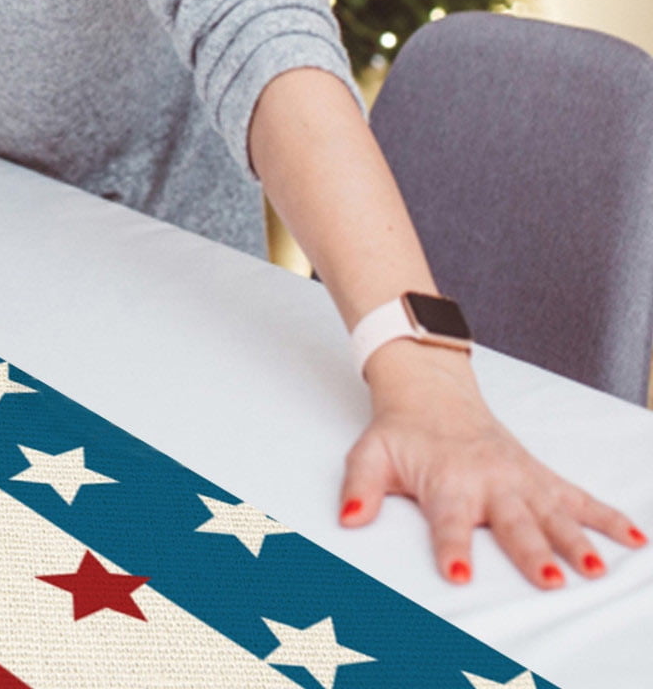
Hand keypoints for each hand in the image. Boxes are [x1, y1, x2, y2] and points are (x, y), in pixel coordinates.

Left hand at [340, 341, 646, 586]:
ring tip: (596, 569)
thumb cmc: (402, 433)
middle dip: (531, 551)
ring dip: (576, 540)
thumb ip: (359, 488)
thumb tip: (347, 519)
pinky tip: (636, 540)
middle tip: (550, 578)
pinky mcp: (540, 475)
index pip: (448, 521)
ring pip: (553, 513)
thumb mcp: (370, 454)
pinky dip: (608, 517)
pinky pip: (579, 496)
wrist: (430, 392)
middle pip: (513, 523)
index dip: (452, 548)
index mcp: (447, 481)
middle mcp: (489, 481)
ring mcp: (520, 479)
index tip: (458, 575)